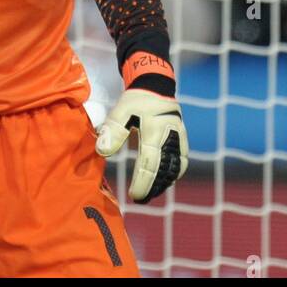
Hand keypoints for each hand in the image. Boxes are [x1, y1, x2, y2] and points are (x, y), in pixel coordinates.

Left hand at [95, 87, 188, 203]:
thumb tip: (103, 151)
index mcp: (154, 130)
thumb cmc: (136, 100)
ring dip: (164, 183)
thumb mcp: (121, 110)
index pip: (150, 163)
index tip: (134, 195)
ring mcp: (179, 139)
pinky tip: (161, 183)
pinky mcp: (183, 140)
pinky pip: (181, 162)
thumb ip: (113, 130)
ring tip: (149, 194)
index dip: (143, 182)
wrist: (157, 87)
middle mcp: (171, 137)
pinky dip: (173, 175)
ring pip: (176, 168)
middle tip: (141, 200)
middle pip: (165, 170)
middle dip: (153, 187)